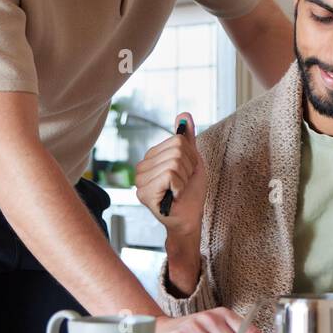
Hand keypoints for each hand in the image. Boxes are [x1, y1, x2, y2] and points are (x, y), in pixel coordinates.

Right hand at [135, 112, 206, 242]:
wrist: (190, 218)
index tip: (186, 172)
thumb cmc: (190, 192)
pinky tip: (174, 196)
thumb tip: (184, 115)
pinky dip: (180, 187)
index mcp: (151, 157)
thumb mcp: (192, 161)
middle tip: (183, 183)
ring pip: (174, 162)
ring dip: (184, 179)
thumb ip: (187, 138)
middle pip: (176, 150)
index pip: (177, 140)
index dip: (190, 157)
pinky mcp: (144, 193)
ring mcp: (140, 180)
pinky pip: (169, 175)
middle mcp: (142, 166)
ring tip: (178, 190)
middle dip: (188, 168)